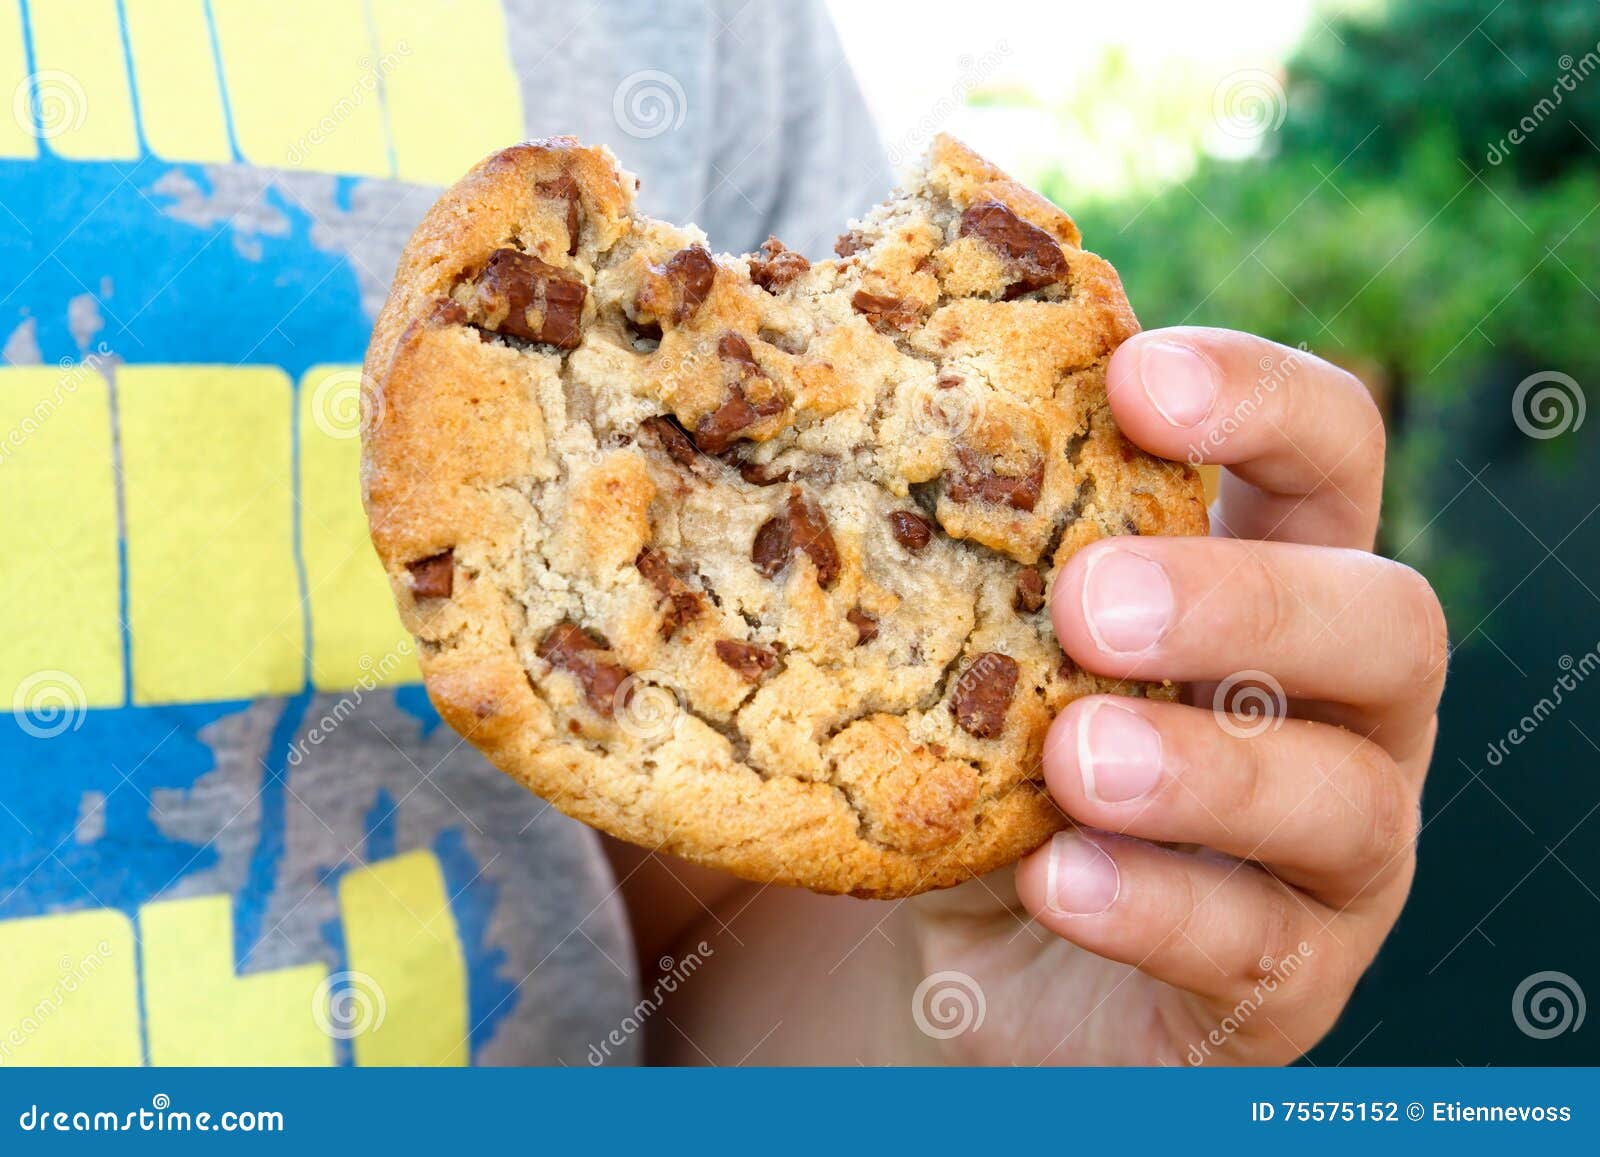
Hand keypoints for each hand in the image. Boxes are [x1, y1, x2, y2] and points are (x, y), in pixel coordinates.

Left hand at [910, 327, 1444, 1064]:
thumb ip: (960, 531)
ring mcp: (1331, 853)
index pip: (1331, 447)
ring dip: (1205, 770)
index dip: (1261, 399)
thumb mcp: (981, 622)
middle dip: (1242, 601)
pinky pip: (1257, 950)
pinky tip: (1056, 881)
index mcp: (1273, 569)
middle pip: (1386, 621)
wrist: (966, 941)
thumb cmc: (986, 735)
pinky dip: (1156, 909)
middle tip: (1088, 603)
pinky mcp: (1286, 982)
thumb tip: (827, 387)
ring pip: (1343, 800)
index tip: (1133, 380)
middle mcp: (1336, 703)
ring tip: (1074, 757)